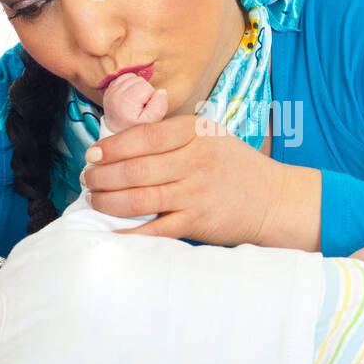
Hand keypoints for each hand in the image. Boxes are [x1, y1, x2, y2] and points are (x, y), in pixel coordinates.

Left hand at [80, 111, 298, 246]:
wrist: (275, 200)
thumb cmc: (237, 167)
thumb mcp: (211, 137)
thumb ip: (174, 136)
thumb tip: (122, 142)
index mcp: (196, 133)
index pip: (144, 137)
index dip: (112, 146)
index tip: (93, 154)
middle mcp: (195, 161)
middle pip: (135, 169)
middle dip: (102, 176)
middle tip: (88, 179)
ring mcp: (196, 193)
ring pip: (139, 198)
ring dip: (108, 201)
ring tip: (95, 200)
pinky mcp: (197, 222)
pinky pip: (155, 228)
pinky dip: (129, 231)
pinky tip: (110, 229)